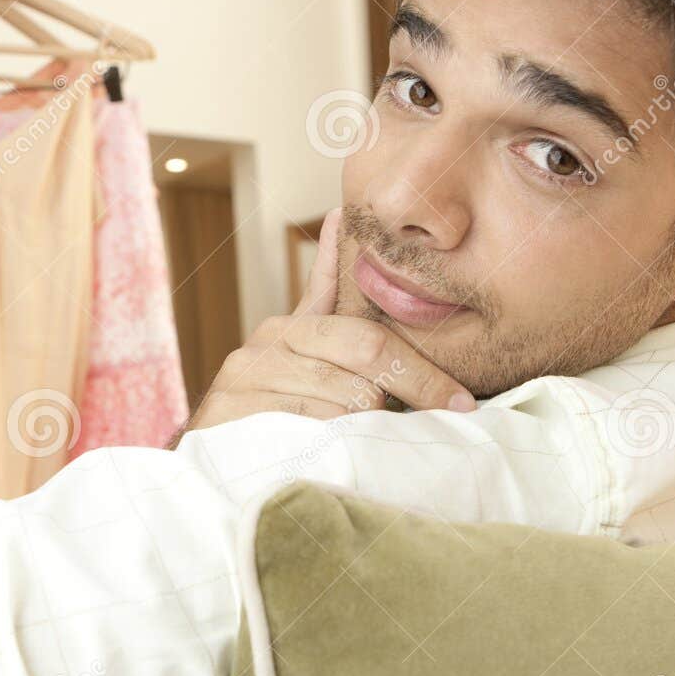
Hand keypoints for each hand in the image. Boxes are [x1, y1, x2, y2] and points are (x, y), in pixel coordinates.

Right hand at [186, 208, 475, 430]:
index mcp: (291, 328)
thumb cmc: (272, 409)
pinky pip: (308, 432)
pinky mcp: (229, 415)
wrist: (212, 459)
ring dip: (370, 429)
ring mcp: (245, 380)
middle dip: (407, 394)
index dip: (423, 373)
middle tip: (436, 424)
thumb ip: (325, 294)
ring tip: (378, 446)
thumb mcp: (303, 354)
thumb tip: (340, 216)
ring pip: (342, 403)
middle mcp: (266, 345)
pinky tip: (343, 457)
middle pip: (361, 363)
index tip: (462, 401)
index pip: (370, 339)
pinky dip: (336, 447)